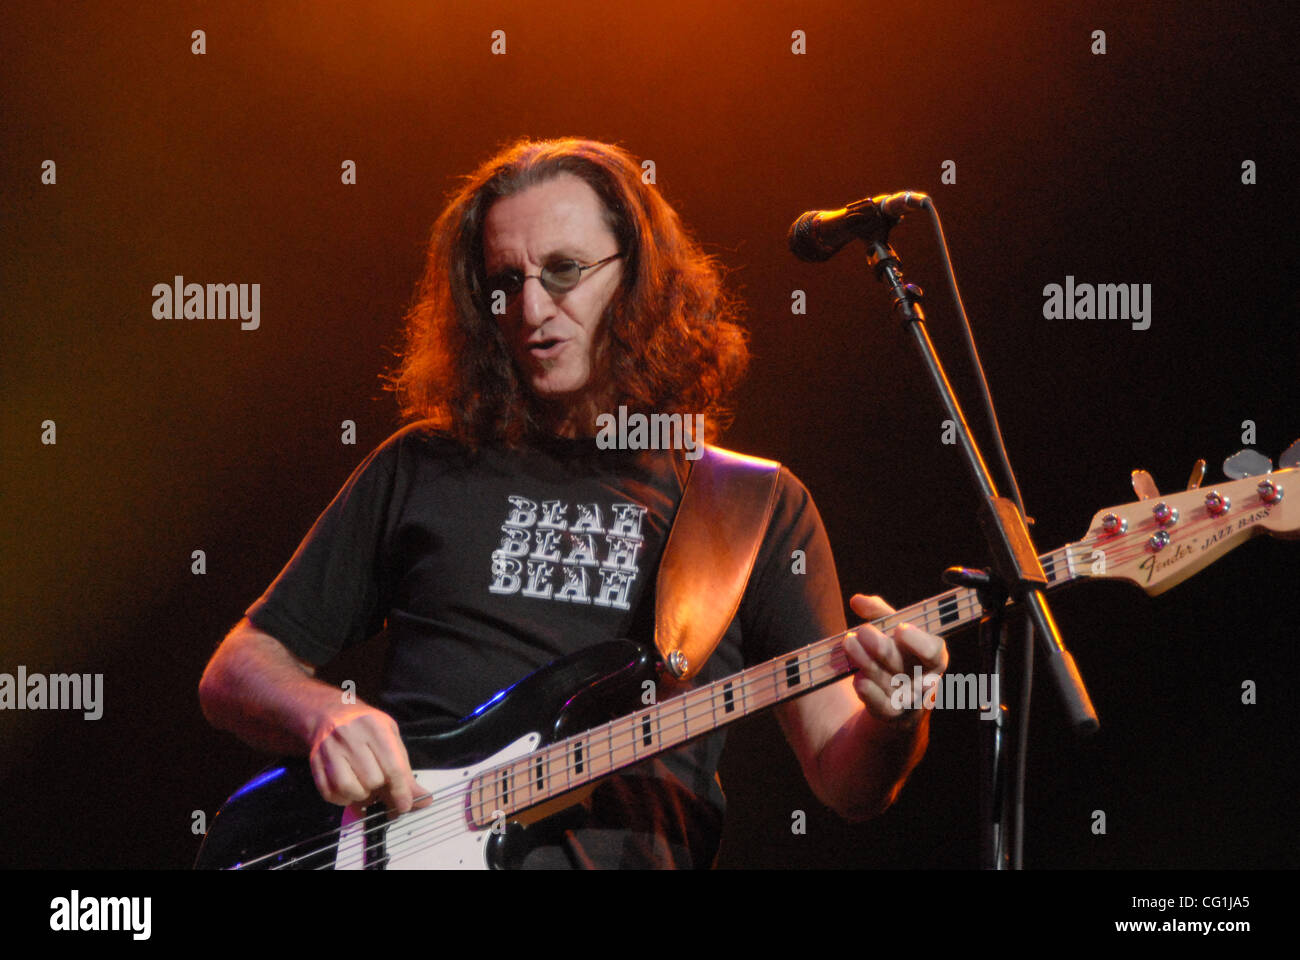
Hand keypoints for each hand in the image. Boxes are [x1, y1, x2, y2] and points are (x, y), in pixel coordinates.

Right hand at [307, 703, 429, 813]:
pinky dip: (342, 800)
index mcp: (375, 727)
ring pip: (348, 789)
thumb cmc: (365, 725)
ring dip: (360, 797)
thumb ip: (405, 768)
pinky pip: (329, 793)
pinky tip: (349, 792)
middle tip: (381, 787)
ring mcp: (329, 749)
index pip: (392, 766)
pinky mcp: (314, 762)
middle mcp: (350, 736)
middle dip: (380, 790)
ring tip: (365, 789)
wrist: (328, 712)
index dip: (401, 791)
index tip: (405, 806)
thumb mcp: (390, 737)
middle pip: (371, 780)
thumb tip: (423, 799)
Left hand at [842, 594, 948, 725]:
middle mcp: (926, 680)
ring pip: (890, 684)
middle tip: (862, 631)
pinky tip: (858, 681)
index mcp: (933, 657)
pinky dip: (871, 694)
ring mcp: (910, 701)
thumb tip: (858, 600)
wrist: (891, 697)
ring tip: (848, 643)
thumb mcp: (891, 632)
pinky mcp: (893, 716)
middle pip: (905, 665)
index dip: (919, 642)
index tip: (900, 629)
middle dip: (883, 648)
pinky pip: (884, 707)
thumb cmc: (896, 656)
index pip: (934, 650)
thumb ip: (878, 613)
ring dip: (867, 663)